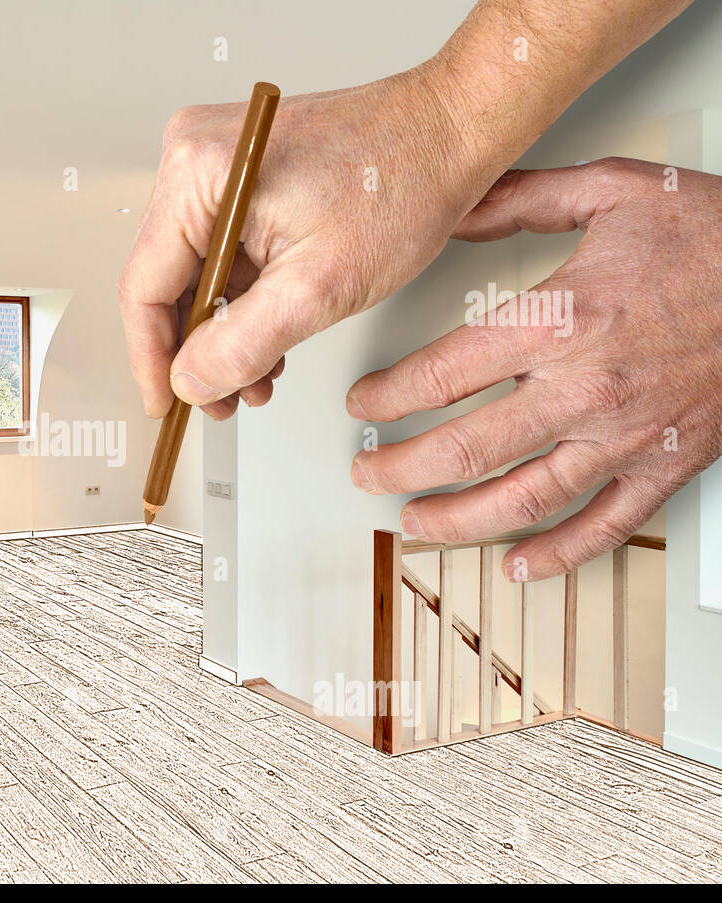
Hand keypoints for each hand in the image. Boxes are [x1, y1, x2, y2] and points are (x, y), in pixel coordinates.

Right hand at [118, 64, 487, 419]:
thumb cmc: (402, 182)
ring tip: (258, 374)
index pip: (143, 287)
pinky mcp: (241, 177)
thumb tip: (191, 382)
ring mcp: (217, 166)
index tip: (164, 405)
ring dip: (222, 332)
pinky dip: (242, 301)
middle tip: (222, 398)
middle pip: (165, 283)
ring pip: (195, 275)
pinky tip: (269, 335)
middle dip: (196, 350)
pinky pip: (222, 254)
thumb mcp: (316, 288)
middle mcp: (194, 160)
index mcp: (197, 174)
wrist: (451, 134)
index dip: (151, 359)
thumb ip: (240, 347)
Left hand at [347, 158, 721, 580]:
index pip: (440, 376)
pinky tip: (519, 563)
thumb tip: (452, 210)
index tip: (365, 405)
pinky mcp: (666, 465)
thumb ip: (520, 200)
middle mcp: (586, 388)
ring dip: (456, 520)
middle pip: (464, 449)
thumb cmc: (720, 235)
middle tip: (367, 472)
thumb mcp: (614, 190)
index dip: (386, 398)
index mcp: (560, 320)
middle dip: (399, 468)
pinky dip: (557, 555)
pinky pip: (604, 526)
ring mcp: (625, 436)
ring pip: (520, 499)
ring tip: (415, 522)